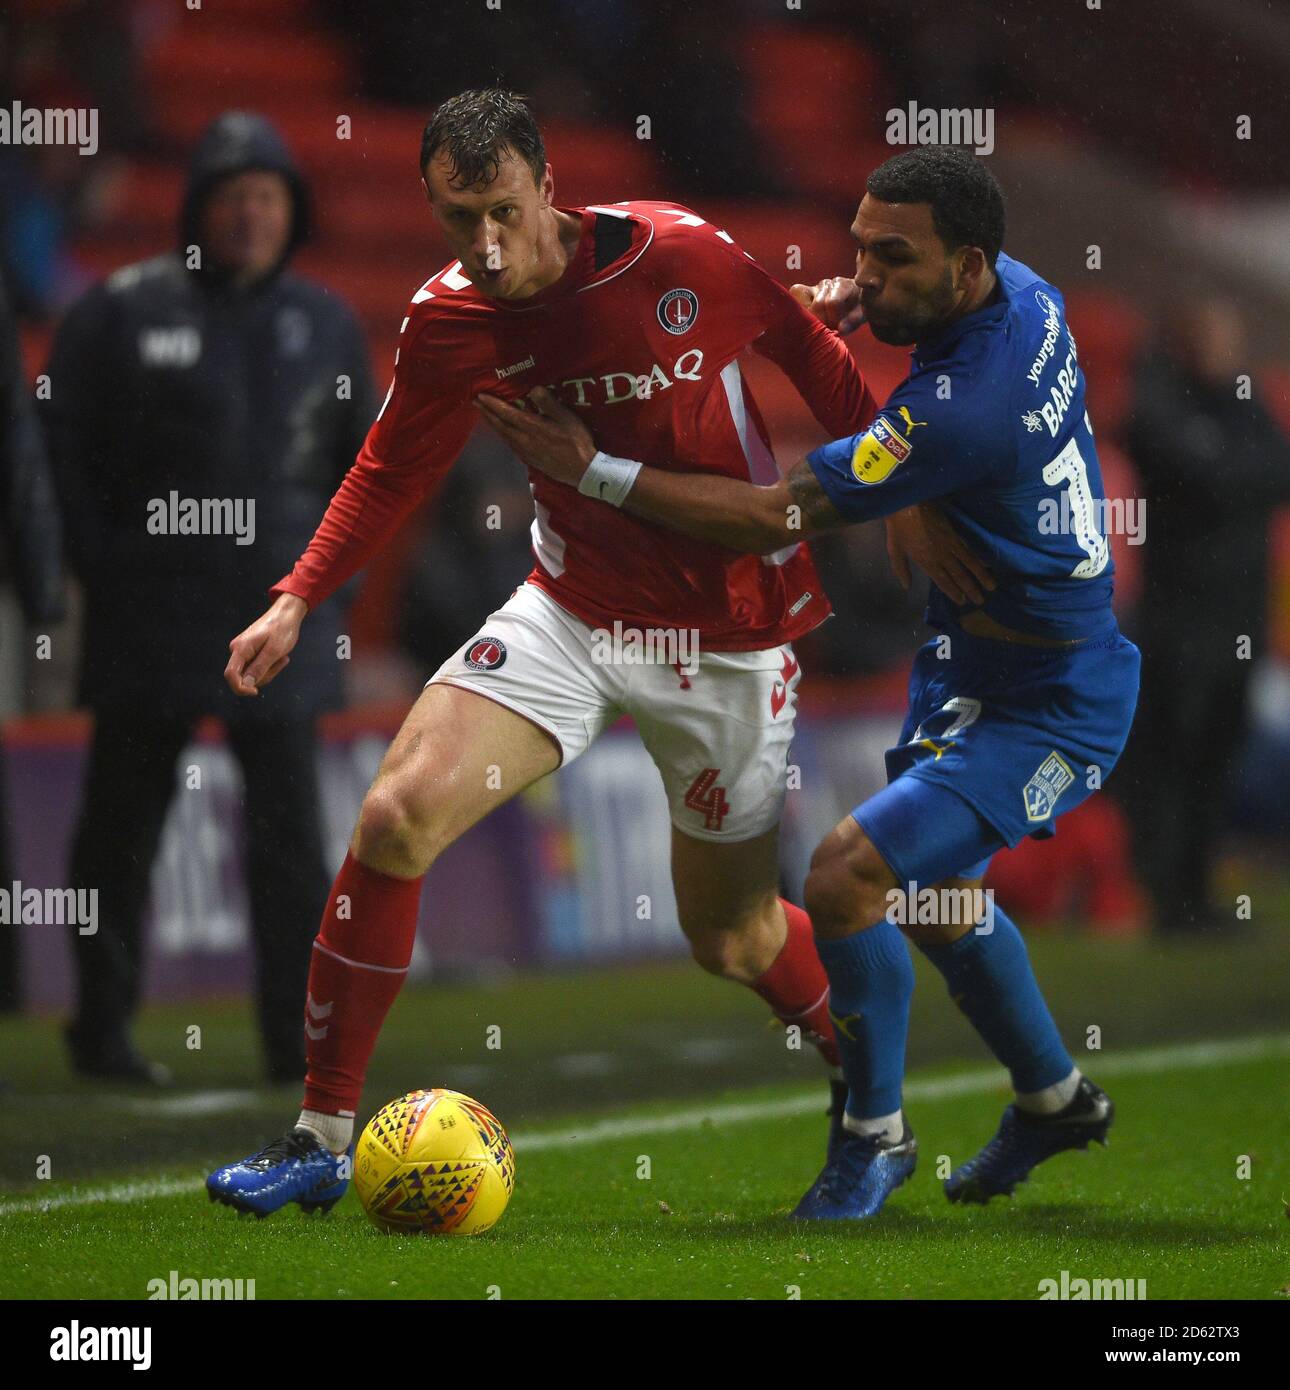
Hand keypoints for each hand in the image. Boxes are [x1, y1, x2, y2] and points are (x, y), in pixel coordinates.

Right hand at [225, 592, 305, 695]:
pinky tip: (280, 656)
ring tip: (283, 657)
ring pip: (253, 674)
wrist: (286, 614)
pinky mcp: (250, 653)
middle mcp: (237, 650)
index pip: (231, 675)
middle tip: (282, 661)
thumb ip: (260, 668)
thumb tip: (246, 684)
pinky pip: (257, 668)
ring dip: (270, 671)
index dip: (240, 688)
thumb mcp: (274, 651)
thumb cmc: (282, 629)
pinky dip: (270, 667)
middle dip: (264, 675)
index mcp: (241, 648)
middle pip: (244, 677)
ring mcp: (243, 652)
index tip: (256, 692)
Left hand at [475, 386, 596, 485]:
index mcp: (531, 427)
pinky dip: (503, 435)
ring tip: (486, 415)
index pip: (506, 413)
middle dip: (487, 413)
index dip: (492, 404)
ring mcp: (525, 452)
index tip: (480, 396)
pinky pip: (510, 445)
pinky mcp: (529, 460)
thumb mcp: (567, 418)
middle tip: (476, 403)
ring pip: (503, 436)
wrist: (581, 471)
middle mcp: (524, 440)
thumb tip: (533, 389)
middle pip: (500, 425)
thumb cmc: (577, 442)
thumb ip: (549, 403)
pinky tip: (503, 433)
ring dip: (493, 424)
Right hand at [790, 276, 865, 334]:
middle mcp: (828, 283)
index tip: (838, 328)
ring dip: (813, 318)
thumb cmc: (859, 308)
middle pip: (818, 304)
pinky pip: (795, 292)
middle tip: (829, 328)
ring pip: (804, 301)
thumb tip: (841, 329)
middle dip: (823, 320)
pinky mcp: (805, 290)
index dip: (833, 318)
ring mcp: (815, 286)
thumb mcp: (863, 314)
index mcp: (844, 285)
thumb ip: (853, 321)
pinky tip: (808, 316)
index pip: (832, 302)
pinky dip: (799, 306)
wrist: (855, 298)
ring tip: (822, 323)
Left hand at [885, 503, 995, 605]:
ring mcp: (949, 542)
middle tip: (980, 600)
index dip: (952, 592)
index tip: (962, 601)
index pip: (942, 581)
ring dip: (980, 575)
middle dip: (970, 588)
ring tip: (991, 586)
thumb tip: (907, 587)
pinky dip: (979, 556)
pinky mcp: (955, 530)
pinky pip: (969, 546)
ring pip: (968, 562)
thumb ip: (901, 569)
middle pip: (959, 575)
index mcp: (925, 560)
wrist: (907, 499)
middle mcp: (940, 554)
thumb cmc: (898, 524)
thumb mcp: (894, 549)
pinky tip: (987, 563)